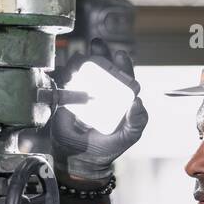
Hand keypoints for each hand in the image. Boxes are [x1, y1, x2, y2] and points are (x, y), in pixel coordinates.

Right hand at [51, 37, 148, 184]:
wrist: (82, 158)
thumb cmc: (110, 145)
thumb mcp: (129, 134)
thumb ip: (137, 120)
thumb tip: (138, 102)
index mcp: (119, 95)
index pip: (122, 74)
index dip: (122, 63)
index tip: (119, 56)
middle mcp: (102, 90)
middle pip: (102, 66)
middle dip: (100, 52)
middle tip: (97, 45)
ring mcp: (84, 91)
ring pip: (83, 70)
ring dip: (82, 60)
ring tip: (81, 60)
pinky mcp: (67, 97)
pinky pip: (66, 81)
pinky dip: (66, 73)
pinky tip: (68, 72)